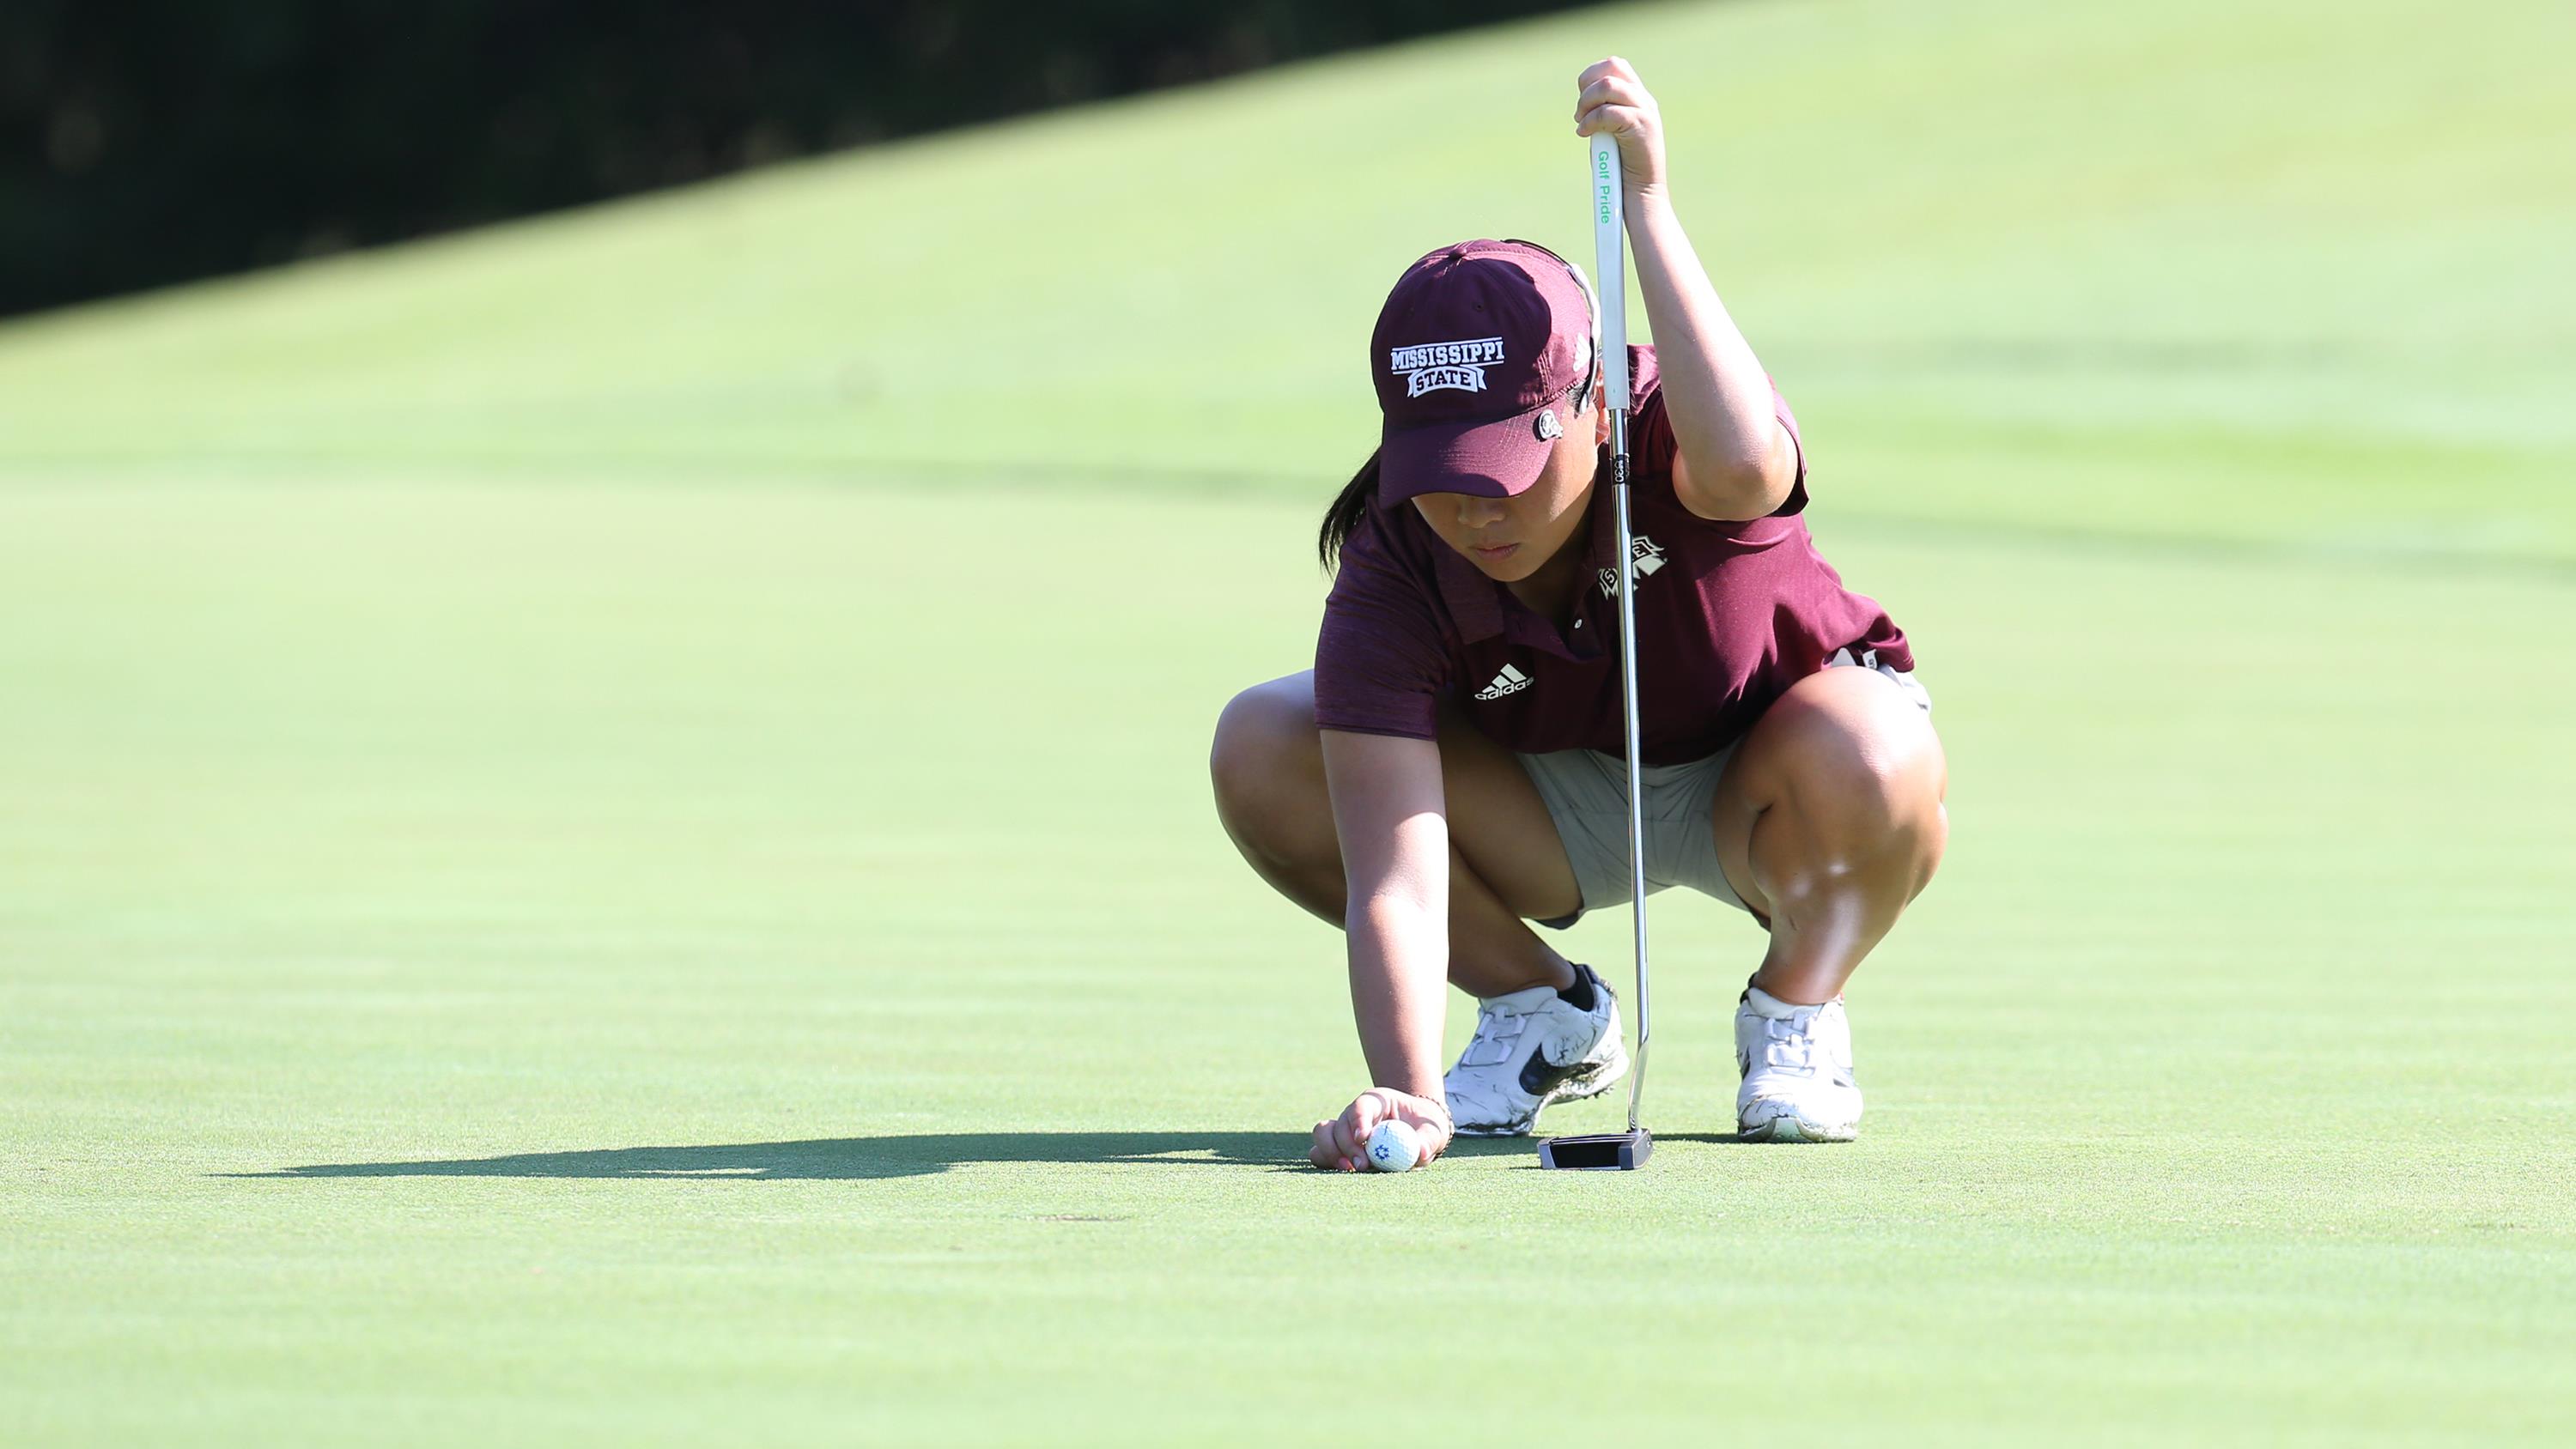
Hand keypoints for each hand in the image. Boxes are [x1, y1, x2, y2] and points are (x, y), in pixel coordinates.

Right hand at [1310, 1087, 1453, 1171]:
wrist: (1417, 1135)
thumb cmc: (1426, 1128)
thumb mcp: (1433, 1131)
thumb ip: (1427, 1140)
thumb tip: (1419, 1152)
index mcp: (1377, 1101)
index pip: (1362, 1105)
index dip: (1359, 1120)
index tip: (1363, 1138)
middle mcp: (1356, 1113)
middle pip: (1341, 1122)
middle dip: (1348, 1145)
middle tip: (1362, 1165)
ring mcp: (1344, 1129)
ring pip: (1323, 1133)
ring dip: (1331, 1151)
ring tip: (1348, 1168)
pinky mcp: (1338, 1147)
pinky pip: (1320, 1150)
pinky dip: (1325, 1159)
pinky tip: (1341, 1170)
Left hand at [1573, 56, 1665, 195]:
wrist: (1641, 192)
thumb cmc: (1622, 167)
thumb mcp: (1610, 132)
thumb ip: (1602, 112)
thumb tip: (1584, 101)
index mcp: (1638, 97)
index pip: (1615, 65)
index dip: (1592, 77)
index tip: (1583, 103)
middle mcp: (1644, 99)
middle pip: (1613, 66)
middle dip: (1588, 86)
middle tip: (1580, 112)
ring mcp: (1645, 110)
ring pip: (1608, 86)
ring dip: (1587, 103)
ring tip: (1582, 123)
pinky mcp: (1641, 125)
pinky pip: (1609, 112)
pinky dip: (1590, 121)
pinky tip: (1584, 134)